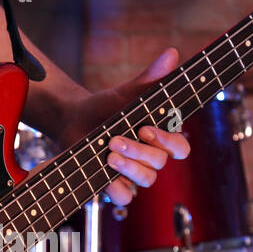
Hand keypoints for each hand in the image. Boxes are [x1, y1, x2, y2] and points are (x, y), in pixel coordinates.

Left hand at [56, 48, 189, 205]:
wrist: (72, 121)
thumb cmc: (104, 108)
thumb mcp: (126, 93)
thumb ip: (150, 79)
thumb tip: (172, 53)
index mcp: (159, 138)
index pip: (180, 148)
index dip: (168, 141)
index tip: (147, 128)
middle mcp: (149, 158)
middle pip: (160, 163)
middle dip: (139, 151)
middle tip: (115, 138)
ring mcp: (132, 174)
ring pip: (146, 180)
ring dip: (129, 167)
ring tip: (108, 153)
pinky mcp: (113, 186)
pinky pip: (124, 198)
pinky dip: (117, 188)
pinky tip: (106, 174)